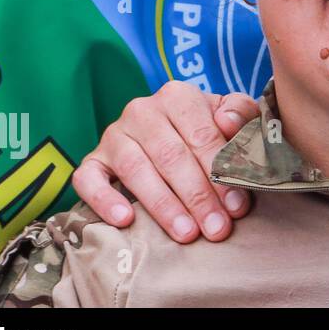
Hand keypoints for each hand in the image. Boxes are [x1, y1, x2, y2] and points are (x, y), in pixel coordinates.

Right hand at [71, 83, 259, 241]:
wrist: (169, 132)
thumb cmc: (206, 129)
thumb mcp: (231, 115)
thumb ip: (240, 113)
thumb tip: (227, 121)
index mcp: (178, 96)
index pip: (201, 135)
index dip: (220, 172)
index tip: (236, 206)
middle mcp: (142, 110)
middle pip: (171, 156)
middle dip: (197, 197)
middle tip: (216, 229)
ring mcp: (113, 134)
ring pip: (136, 169)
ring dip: (163, 205)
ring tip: (186, 233)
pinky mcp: (92, 159)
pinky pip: (89, 179)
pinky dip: (104, 199)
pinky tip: (125, 219)